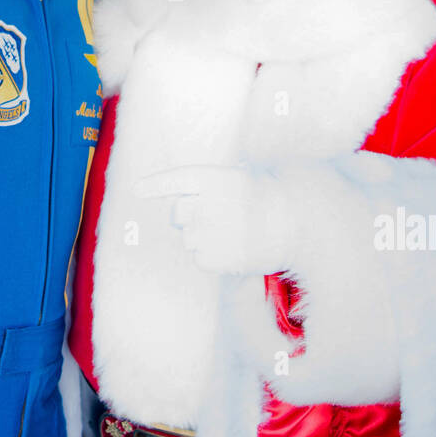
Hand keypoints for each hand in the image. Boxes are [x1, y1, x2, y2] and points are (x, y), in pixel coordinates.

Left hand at [134, 165, 288, 275]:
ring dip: (204, 237)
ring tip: (234, 235)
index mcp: (214, 178)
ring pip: (188, 238)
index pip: (175, 180)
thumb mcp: (240, 182)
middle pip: (178, 213)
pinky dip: (212, 257)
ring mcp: (209, 231)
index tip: (137, 189)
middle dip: (189, 217)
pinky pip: (199, 258)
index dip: (155, 185)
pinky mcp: (213, 256)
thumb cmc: (271, 201)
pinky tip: (234, 250)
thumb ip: (210, 190)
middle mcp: (206, 203)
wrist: (298, 225)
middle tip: (216, 218)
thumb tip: (182, 209)